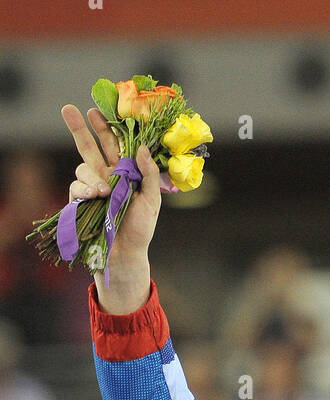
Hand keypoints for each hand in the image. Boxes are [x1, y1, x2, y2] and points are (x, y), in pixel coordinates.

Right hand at [61, 103, 165, 313]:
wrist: (124, 254)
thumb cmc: (141, 229)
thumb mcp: (152, 201)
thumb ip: (148, 174)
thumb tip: (141, 147)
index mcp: (125, 172)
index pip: (114, 143)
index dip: (106, 126)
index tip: (98, 109)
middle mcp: (106, 176)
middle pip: (89, 145)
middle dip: (78, 127)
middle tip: (69, 109)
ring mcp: (92, 187)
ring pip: (83, 167)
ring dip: (91, 176)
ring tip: (103, 192)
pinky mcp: (80, 201)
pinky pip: (76, 187)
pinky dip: (84, 190)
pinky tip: (94, 197)